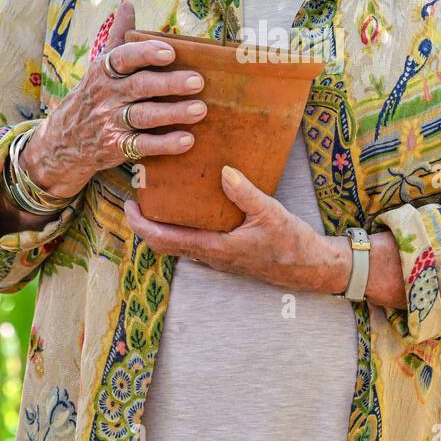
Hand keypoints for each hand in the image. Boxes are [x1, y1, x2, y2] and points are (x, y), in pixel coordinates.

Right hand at [22, 0, 208, 200]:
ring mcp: (111, 123)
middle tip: (198, 81)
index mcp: (104, 71)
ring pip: (144, 116)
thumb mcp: (100, 66)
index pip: (122, 58)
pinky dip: (164, 144)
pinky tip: (187, 140)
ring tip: (200, 109)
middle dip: (169, 84)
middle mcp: (106, 96)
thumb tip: (127, 3)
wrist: (63, 141)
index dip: (145, 54)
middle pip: (139, 87)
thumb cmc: (93, 96)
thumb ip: (118, 37)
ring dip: (173, 113)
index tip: (169, 52)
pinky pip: (142, 145)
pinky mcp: (116, 148)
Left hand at [123, 164, 352, 294]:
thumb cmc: (292, 244)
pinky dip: (182, 227)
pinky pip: (194, 242)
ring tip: (160, 198)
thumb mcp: (271, 213)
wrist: (311, 268)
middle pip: (163, 244)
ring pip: (178, 244)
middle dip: (145, 224)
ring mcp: (217, 257)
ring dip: (162, 226)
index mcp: (215, 248)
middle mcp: (210, 256)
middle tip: (138, 198)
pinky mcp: (226, 254)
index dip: (140, 224)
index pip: (164, 240)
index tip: (129, 205)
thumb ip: (245, 193)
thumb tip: (223, 171)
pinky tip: (190, 206)